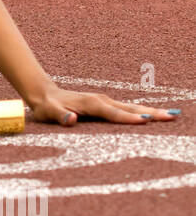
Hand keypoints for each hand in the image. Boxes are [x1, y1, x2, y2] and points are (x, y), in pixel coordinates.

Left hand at [26, 83, 179, 126]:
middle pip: (130, 107)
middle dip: (151, 112)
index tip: (146, 121)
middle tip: (171, 116)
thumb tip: (71, 119)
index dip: (128, 118)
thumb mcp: (48, 113)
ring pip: (132, 106)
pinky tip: (155, 115)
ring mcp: (105, 101)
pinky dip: (143, 111)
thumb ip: (60, 116)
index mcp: (91, 104)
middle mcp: (101, 100)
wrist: (45, 94)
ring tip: (171, 115)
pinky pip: (128, 108)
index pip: (113, 113)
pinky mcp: (106, 103)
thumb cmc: (47, 107)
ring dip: (152, 111)